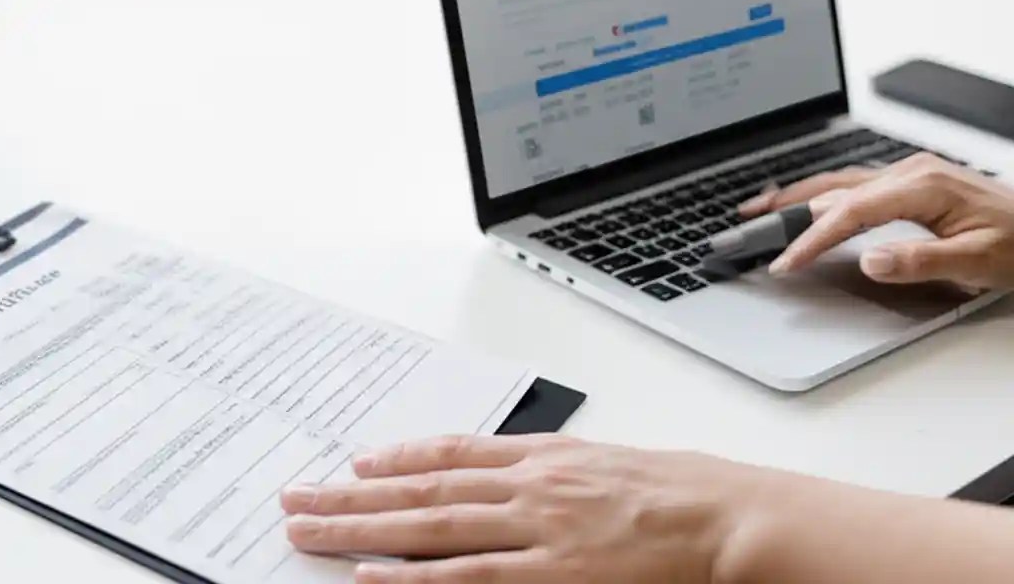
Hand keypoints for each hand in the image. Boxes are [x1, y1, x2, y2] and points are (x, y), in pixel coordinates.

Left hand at [280, 434, 790, 583]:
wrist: (728, 518)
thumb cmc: (681, 492)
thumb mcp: (611, 463)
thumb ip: (555, 469)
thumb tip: (511, 476)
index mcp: (545, 457)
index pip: (454, 453)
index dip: (398, 457)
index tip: (355, 460)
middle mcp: (528, 486)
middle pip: (422, 489)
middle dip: (352, 494)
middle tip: (296, 496)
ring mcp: (535, 529)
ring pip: (429, 528)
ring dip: (362, 530)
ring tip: (308, 529)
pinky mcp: (551, 574)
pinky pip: (469, 577)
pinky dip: (416, 577)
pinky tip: (372, 577)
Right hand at [739, 154, 1013, 289]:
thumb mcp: (978, 262)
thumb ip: (921, 261)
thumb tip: (870, 260)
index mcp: (924, 185)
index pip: (851, 212)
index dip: (813, 239)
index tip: (787, 262)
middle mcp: (914, 172)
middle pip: (835, 188)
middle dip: (787, 207)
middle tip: (749, 222)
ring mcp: (913, 173)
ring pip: (840, 182)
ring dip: (798, 195)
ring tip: (762, 207)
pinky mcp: (914, 181)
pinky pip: (855, 184)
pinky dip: (823, 193)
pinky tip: (810, 200)